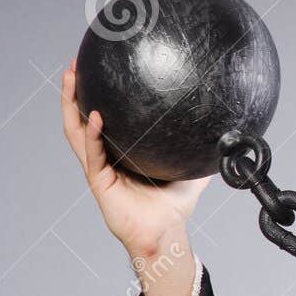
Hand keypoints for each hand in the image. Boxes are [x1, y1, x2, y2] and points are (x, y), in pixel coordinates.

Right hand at [60, 58, 210, 259]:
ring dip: (71, 104)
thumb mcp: (191, 167)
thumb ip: (201, 146)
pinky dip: (92, 133)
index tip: (97, 67)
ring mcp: (100, 167)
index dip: (97, 94)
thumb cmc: (175, 204)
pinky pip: (93, 153)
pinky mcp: (99, 181)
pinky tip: (95, 115)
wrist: (166, 232)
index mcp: (122, 150)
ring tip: (71, 78)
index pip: (103, 117)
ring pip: (77, 131)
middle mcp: (106, 155)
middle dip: (75, 90)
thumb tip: (224, 125)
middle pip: (81, 117)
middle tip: (75, 63)